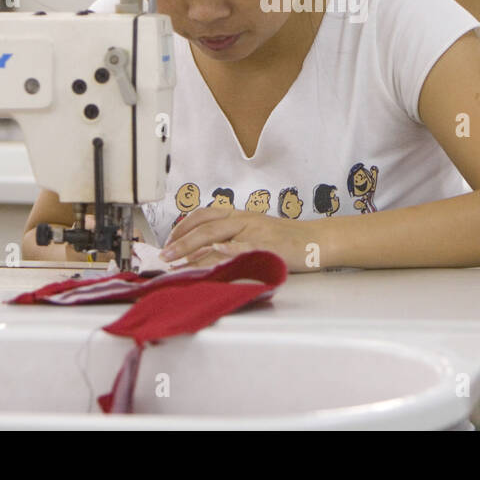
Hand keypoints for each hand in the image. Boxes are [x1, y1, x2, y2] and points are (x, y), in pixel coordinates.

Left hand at [160, 208, 323, 272]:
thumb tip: (204, 250)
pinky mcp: (265, 247)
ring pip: (217, 237)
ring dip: (194, 252)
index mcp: (240, 214)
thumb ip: (232, 237)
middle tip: (165, 257)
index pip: (204, 215)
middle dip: (181, 243)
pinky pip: (241, 248)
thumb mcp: (255, 230)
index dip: (183, 226)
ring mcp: (254, 232)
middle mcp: (244, 220)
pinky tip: (213, 256)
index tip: (168, 241)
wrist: (314, 239)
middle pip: (205, 228)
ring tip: (178, 264)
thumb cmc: (284, 238)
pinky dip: (226, 251)